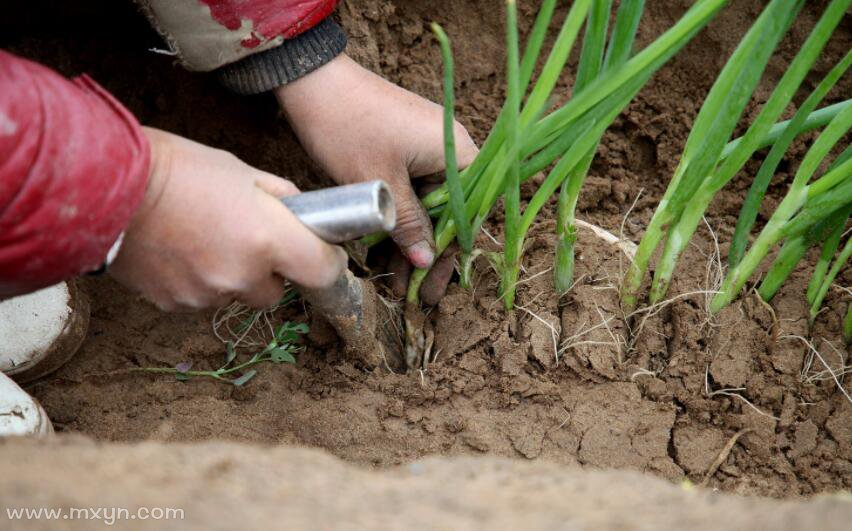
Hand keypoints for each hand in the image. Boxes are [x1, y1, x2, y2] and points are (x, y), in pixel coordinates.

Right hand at [109, 128, 346, 311]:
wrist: (106, 185)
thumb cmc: (178, 168)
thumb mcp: (241, 170)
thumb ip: (279, 198)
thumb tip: (301, 214)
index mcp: (268, 239)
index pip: (323, 272)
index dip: (325, 262)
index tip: (319, 253)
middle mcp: (242, 276)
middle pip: (275, 292)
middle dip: (268, 271)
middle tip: (246, 239)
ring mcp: (207, 295)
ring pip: (235, 297)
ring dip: (230, 277)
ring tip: (202, 238)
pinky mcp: (174, 305)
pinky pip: (200, 299)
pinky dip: (196, 282)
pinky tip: (177, 250)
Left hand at [275, 54, 477, 301]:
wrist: (312, 81)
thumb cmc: (348, 129)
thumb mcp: (379, 187)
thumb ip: (407, 226)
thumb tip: (426, 263)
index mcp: (458, 153)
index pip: (468, 216)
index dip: (451, 256)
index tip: (435, 289)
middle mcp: (451, 149)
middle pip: (449, 214)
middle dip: (428, 255)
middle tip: (414, 296)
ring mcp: (429, 147)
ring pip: (428, 206)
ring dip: (410, 242)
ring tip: (392, 281)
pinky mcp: (407, 147)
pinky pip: (412, 191)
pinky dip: (399, 220)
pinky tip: (383, 252)